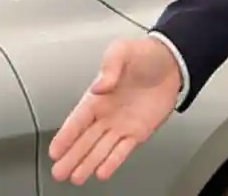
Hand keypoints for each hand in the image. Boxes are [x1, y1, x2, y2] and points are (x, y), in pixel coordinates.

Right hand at [48, 37, 181, 184]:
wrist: (172, 63)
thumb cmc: (144, 54)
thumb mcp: (122, 51)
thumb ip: (109, 67)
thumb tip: (99, 86)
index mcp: (98, 96)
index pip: (77, 120)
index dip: (65, 136)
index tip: (54, 150)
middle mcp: (107, 113)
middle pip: (84, 140)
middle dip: (71, 157)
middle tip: (59, 171)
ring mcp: (122, 124)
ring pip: (100, 149)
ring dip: (88, 163)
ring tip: (75, 177)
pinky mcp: (139, 132)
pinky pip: (122, 150)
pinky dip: (112, 162)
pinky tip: (102, 171)